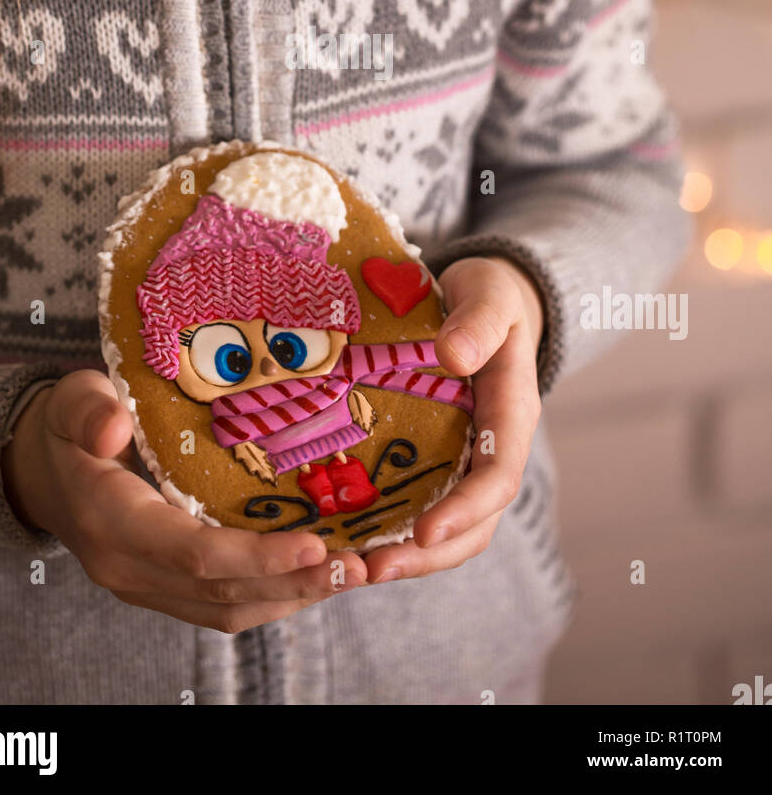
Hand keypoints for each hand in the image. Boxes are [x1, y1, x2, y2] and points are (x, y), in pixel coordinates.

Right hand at [0, 371, 365, 631]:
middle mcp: (129, 569)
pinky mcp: (164, 588)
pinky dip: (273, 596)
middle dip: (293, 584)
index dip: (255, 557)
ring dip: (292, 598)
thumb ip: (89, 410)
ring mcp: (146, 586)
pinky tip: (316, 576)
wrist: (43, 468)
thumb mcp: (71, 400)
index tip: (313, 545)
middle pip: (222, 593)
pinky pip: (223, 605)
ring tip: (352, 574)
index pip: (193, 554)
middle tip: (357, 565)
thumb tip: (115, 425)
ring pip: (228, 609)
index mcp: (112, 523)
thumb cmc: (69, 424)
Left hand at [363, 255, 544, 584]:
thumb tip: (455, 355)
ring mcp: (468, 457)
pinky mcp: (441, 457)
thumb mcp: (490, 294)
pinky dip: (395, 530)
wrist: (487, 297)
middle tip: (374, 571)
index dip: (465, 509)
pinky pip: (425, 504)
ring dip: (411, 555)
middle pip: (476, 522)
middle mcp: (495, 446)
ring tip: (359, 570)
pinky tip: (352, 539)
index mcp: (512, 413)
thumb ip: (478, 322)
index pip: (498, 476)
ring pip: (452, 526)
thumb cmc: (490, 293)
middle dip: (430, 554)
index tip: (423, 530)